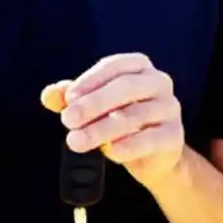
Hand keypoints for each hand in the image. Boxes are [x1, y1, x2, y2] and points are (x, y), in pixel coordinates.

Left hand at [41, 53, 184, 189]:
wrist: (153, 155)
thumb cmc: (120, 119)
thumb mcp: (94, 107)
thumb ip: (71, 98)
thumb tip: (47, 94)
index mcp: (139, 66)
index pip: (113, 66)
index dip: (90, 81)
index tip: (68, 99)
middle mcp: (159, 81)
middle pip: (125, 87)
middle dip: (93, 104)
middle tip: (67, 120)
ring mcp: (170, 108)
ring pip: (134, 115)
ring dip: (101, 129)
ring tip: (76, 141)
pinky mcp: (174, 135)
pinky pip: (150, 139)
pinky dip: (127, 146)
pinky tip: (108, 152)